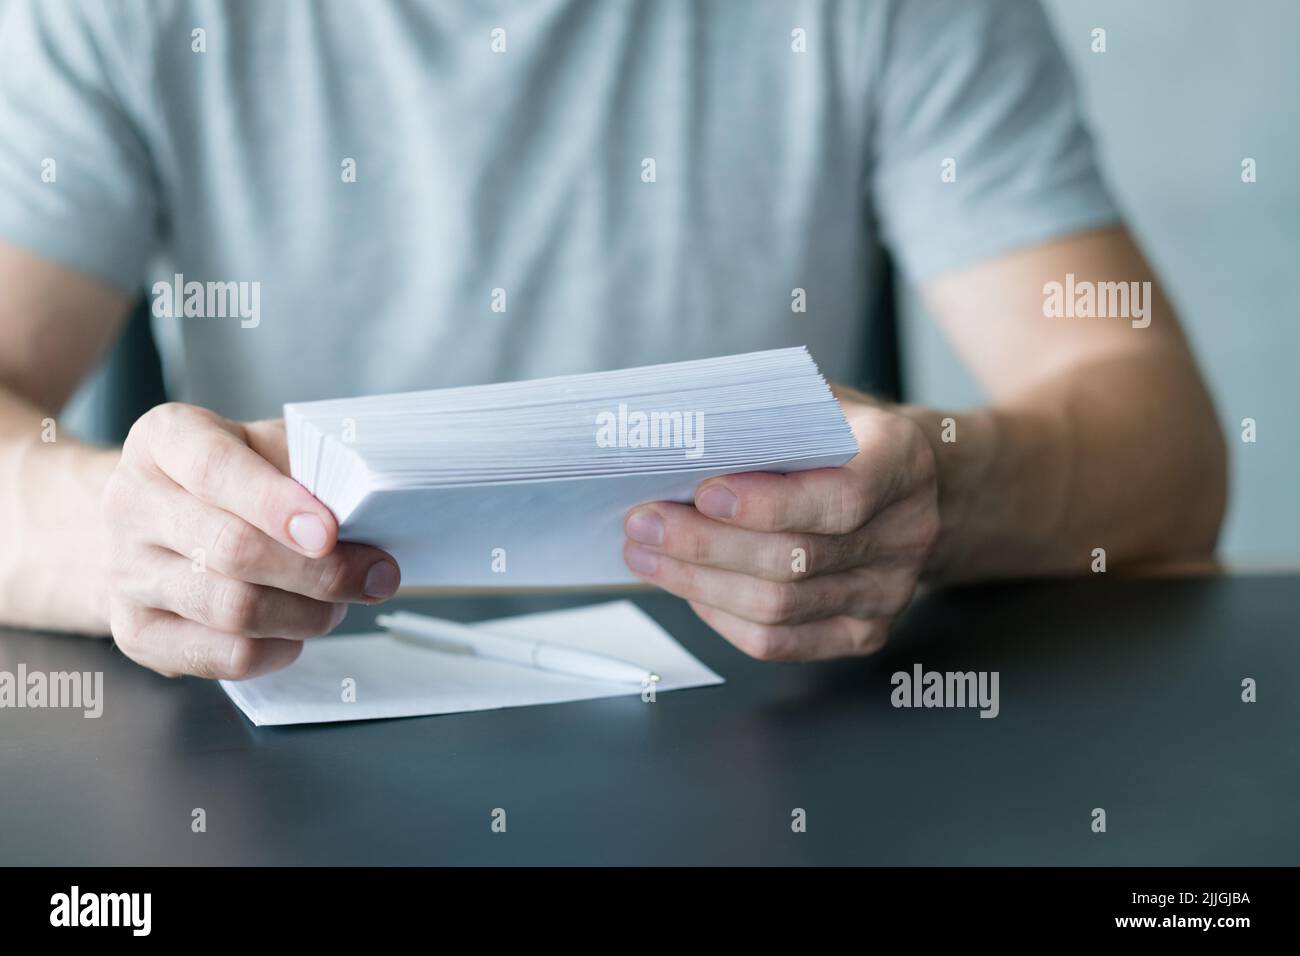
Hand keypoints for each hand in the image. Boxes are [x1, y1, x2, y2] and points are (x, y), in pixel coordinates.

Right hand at [102, 403, 400, 678]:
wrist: (157, 520)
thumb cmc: (233, 477)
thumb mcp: (267, 447)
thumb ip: (307, 470)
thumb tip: (366, 514)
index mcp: (164, 440)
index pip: (215, 470)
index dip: (277, 504)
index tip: (331, 533)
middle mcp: (131, 502)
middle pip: (231, 550)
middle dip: (320, 572)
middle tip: (377, 576)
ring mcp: (124, 572)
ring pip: (232, 609)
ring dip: (307, 614)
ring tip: (338, 603)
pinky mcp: (135, 631)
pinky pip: (222, 656)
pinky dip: (277, 650)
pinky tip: (297, 632)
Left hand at [621, 388, 938, 660]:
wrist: (908, 486)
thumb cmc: (844, 435)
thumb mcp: (819, 403)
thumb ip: (768, 417)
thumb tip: (681, 436)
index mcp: (901, 462)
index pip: (843, 497)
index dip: (770, 504)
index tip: (703, 493)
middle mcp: (906, 533)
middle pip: (797, 559)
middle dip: (706, 545)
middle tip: (643, 523)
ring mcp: (889, 591)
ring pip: (780, 607)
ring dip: (699, 582)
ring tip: (645, 554)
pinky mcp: (864, 631)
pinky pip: (781, 642)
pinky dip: (722, 617)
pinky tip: (688, 587)